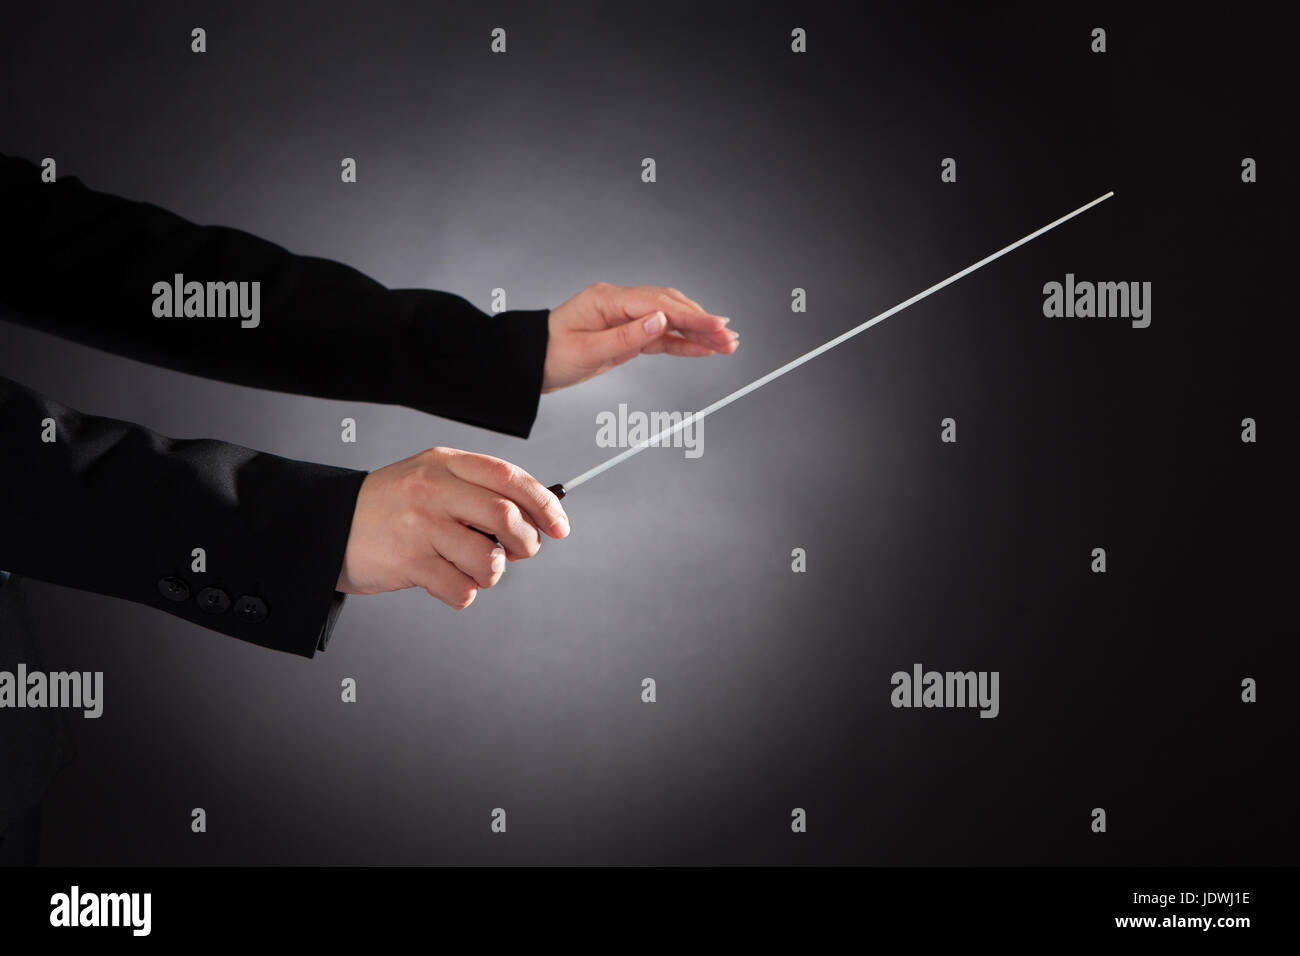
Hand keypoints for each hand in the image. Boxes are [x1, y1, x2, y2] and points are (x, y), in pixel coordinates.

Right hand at [336, 446, 568, 608]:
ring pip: (489, 560)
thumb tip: (534, 522)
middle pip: (507, 518)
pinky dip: (465, 593)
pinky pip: (461, 590)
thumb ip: (476, 491)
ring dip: (493, 573)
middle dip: (527, 543)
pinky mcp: (408, 562)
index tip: (560, 526)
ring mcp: (420, 526)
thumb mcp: (430, 479)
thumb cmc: (389, 507)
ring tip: (474, 569)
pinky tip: (446, 581)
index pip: (509, 478)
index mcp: (445, 464)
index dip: (544, 503)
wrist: (325, 526)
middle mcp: (433, 490)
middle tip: (521, 552)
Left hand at [542, 282, 738, 391]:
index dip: (690, 315)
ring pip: (669, 321)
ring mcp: (625, 316)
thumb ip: (626, 337)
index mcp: (608, 299)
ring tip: (727, 345)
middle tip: (730, 338)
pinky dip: (682, 343)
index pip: (658, 304)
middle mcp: (619, 302)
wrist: (528, 364)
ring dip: (698, 333)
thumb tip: (662, 322)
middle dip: (702, 322)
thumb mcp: (587, 351)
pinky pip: (660, 337)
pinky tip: (703, 349)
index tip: (716, 325)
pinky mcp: (627, 334)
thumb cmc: (549, 356)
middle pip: (670, 307)